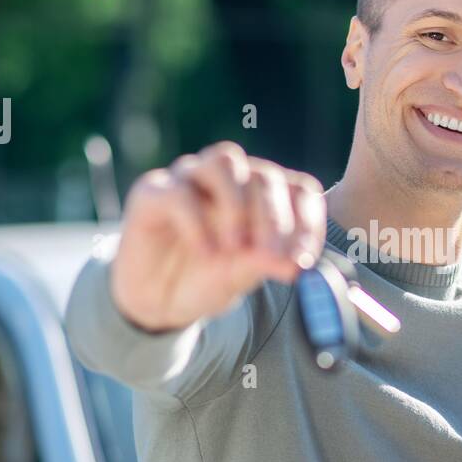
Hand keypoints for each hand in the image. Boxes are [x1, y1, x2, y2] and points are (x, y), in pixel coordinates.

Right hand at [110, 141, 325, 331]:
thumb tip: (295, 263)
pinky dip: (197, 223)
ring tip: (235, 247)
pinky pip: (179, 192)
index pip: (300, 189)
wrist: (157, 301)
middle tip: (273, 257)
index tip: (304, 260)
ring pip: (225, 160)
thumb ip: (266, 263)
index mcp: (262, 196)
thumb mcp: (241, 276)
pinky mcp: (153, 192)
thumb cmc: (206, 279)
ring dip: (238, 205)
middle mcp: (230, 179)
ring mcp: (191, 180)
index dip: (308, 222)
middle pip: (265, 176)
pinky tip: (204, 253)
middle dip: (274, 219)